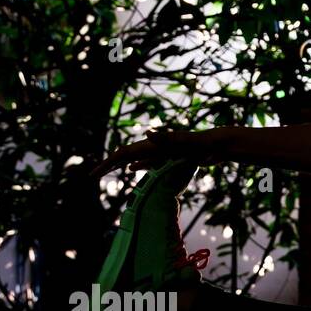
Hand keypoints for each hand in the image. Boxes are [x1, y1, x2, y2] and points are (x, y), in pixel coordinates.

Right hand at [86, 126, 230, 180]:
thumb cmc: (204, 144)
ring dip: (119, 165)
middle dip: (107, 166)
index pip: (123, 154)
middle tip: (91, 176)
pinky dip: (137, 165)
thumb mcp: (185, 141)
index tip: (94, 175)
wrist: (219, 145)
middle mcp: (153, 147)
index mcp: (153, 145)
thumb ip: (167, 138)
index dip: (107, 164)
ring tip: (105, 171)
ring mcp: (161, 152)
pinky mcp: (169, 157)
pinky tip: (131, 170)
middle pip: (124, 156)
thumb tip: (148, 134)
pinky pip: (147, 162)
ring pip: (134, 159)